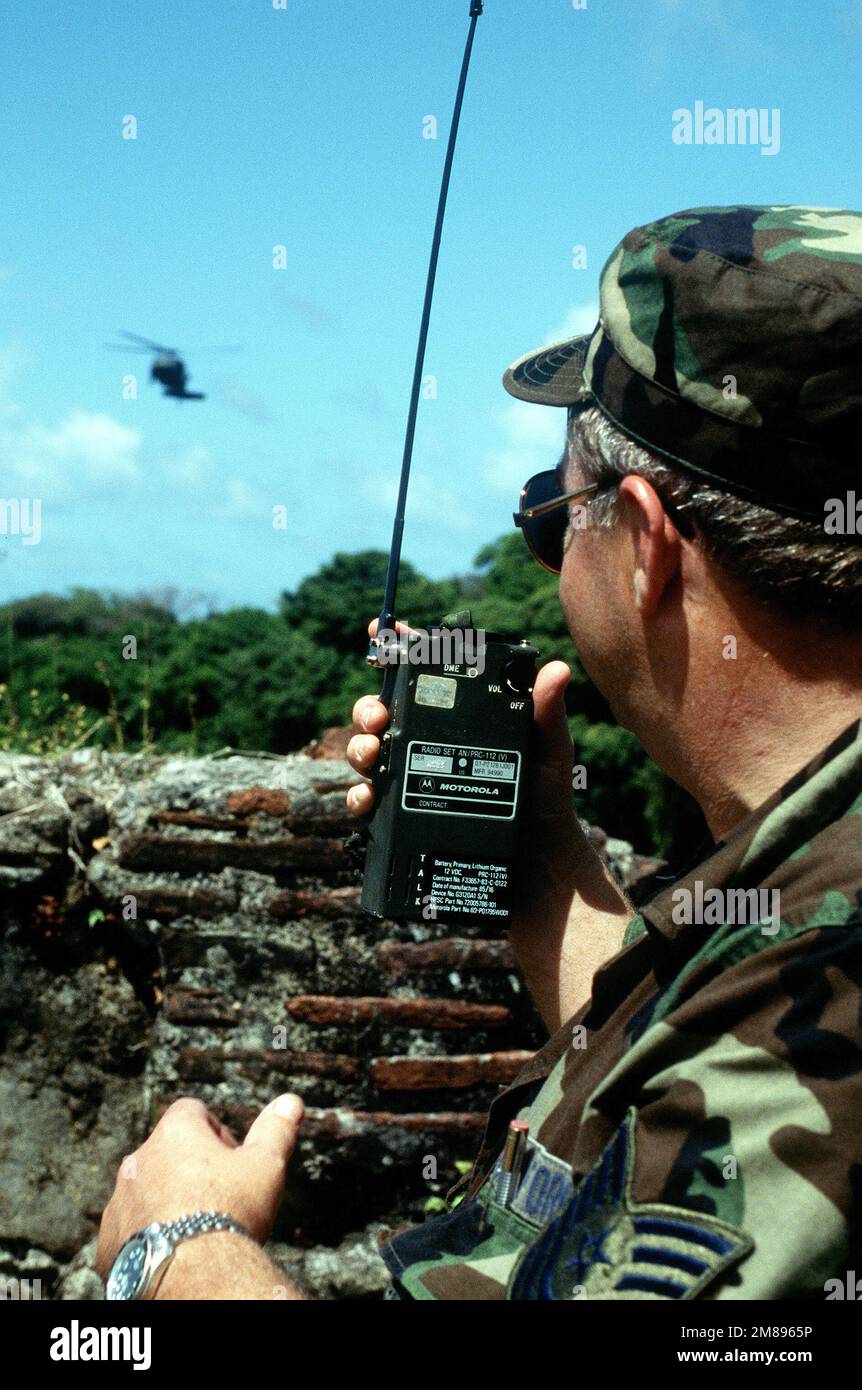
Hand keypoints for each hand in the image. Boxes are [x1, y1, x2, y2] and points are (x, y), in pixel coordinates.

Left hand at [95, 1093, 303, 1279]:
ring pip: (145, 1189)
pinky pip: (128, 1228)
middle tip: (220, 1198)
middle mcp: (139, 1159)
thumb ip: (275, 1130)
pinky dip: (147, 1235)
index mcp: (174, 1132)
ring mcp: (119, 1200)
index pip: (192, 1112)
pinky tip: (172, 1251)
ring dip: (166, 1200)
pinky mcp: (108, 1239)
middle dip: (190, 1168)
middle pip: (167, 1151)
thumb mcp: (266, 1166)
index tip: (232, 1161)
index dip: (216, 1132)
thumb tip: (291, 1100)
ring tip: (196, 1229)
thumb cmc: (232, 1212)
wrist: (192, 1274)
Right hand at [345, 619, 581, 902]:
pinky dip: (359, 799)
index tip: (382, 633)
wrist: (543, 875)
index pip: (422, 680)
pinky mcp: (404, 823)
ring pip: (368, 755)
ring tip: (372, 752)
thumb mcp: (549, 756)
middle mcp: (430, 749)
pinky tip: (367, 798)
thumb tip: (557, 669)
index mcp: (461, 724)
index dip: (397, 651)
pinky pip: (369, 807)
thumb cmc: (550, 809)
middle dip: (369, 706)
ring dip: (358, 747)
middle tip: (379, 715)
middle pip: (383, 715)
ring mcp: (413, 785)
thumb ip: (547, 715)